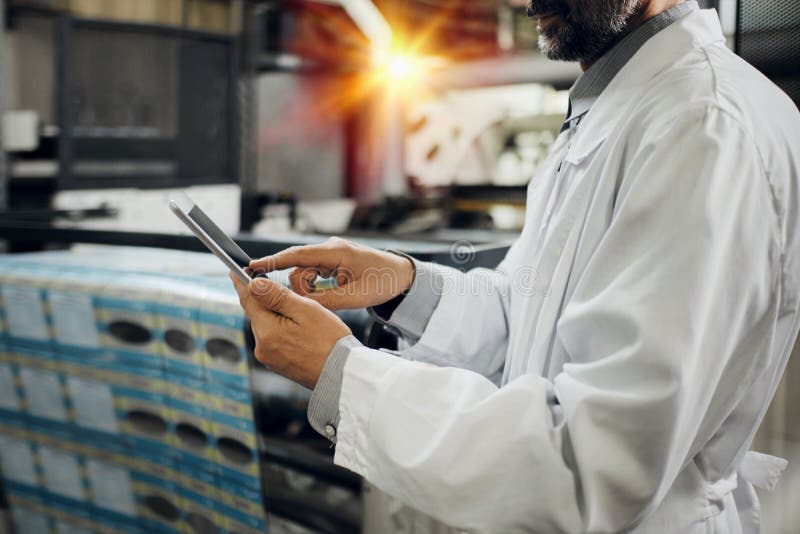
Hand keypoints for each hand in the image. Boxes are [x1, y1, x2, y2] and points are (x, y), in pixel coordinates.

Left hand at [230, 273, 350, 388]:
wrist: (342, 374)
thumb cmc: (329, 341)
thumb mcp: (305, 310)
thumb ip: (277, 296)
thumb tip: (253, 284)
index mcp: (267, 331)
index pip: (248, 300)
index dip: (243, 284)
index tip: (236, 272)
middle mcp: (262, 348)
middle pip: (257, 314)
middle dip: (267, 301)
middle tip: (286, 293)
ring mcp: (269, 359)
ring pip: (266, 327)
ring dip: (276, 316)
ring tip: (301, 316)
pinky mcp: (278, 365)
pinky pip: (274, 340)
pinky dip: (282, 330)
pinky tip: (300, 331)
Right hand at [249, 237, 414, 310]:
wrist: (402, 275)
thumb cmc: (383, 282)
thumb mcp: (356, 296)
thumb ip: (327, 300)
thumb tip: (301, 303)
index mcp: (336, 252)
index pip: (297, 255)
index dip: (273, 261)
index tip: (252, 267)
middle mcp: (330, 249)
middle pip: (299, 268)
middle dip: (303, 287)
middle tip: (323, 300)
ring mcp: (331, 253)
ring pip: (305, 272)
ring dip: (312, 288)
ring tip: (337, 295)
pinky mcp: (332, 260)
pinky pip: (314, 273)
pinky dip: (317, 285)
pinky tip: (332, 292)